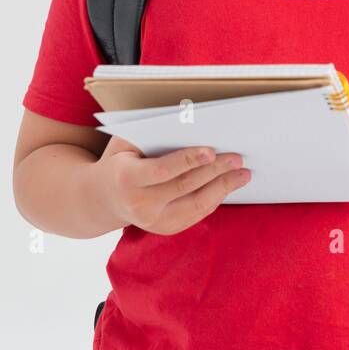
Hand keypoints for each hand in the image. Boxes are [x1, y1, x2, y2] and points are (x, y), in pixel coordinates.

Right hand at [94, 134, 250, 234]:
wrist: (105, 197)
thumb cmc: (120, 159)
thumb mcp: (125, 142)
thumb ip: (149, 133)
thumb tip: (190, 121)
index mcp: (127, 178)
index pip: (162, 171)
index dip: (187, 160)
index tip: (211, 150)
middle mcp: (140, 205)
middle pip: (185, 186)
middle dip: (215, 171)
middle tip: (237, 158)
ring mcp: (154, 222)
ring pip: (196, 204)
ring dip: (223, 188)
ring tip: (243, 174)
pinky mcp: (166, 229)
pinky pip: (197, 213)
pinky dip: (215, 198)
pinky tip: (228, 185)